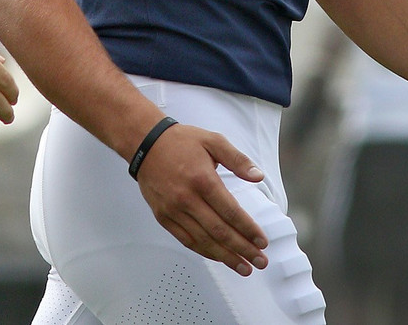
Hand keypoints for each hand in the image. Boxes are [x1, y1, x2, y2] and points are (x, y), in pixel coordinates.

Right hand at [134, 123, 270, 275]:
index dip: (248, 230)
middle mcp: (187, 199)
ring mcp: (174, 211)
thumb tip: (258, 176)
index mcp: (203, 180)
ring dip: (226, 257)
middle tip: (260, 261)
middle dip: (242, 249)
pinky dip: (204, 251)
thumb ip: (238, 160)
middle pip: (219, 231)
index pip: (231, 212)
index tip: (262, 242)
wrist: (145, 145)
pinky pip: (187, 240)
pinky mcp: (164, 217)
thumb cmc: (181, 142)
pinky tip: (219, 257)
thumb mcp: (214, 141)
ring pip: (203, 241)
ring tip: (243, 267)